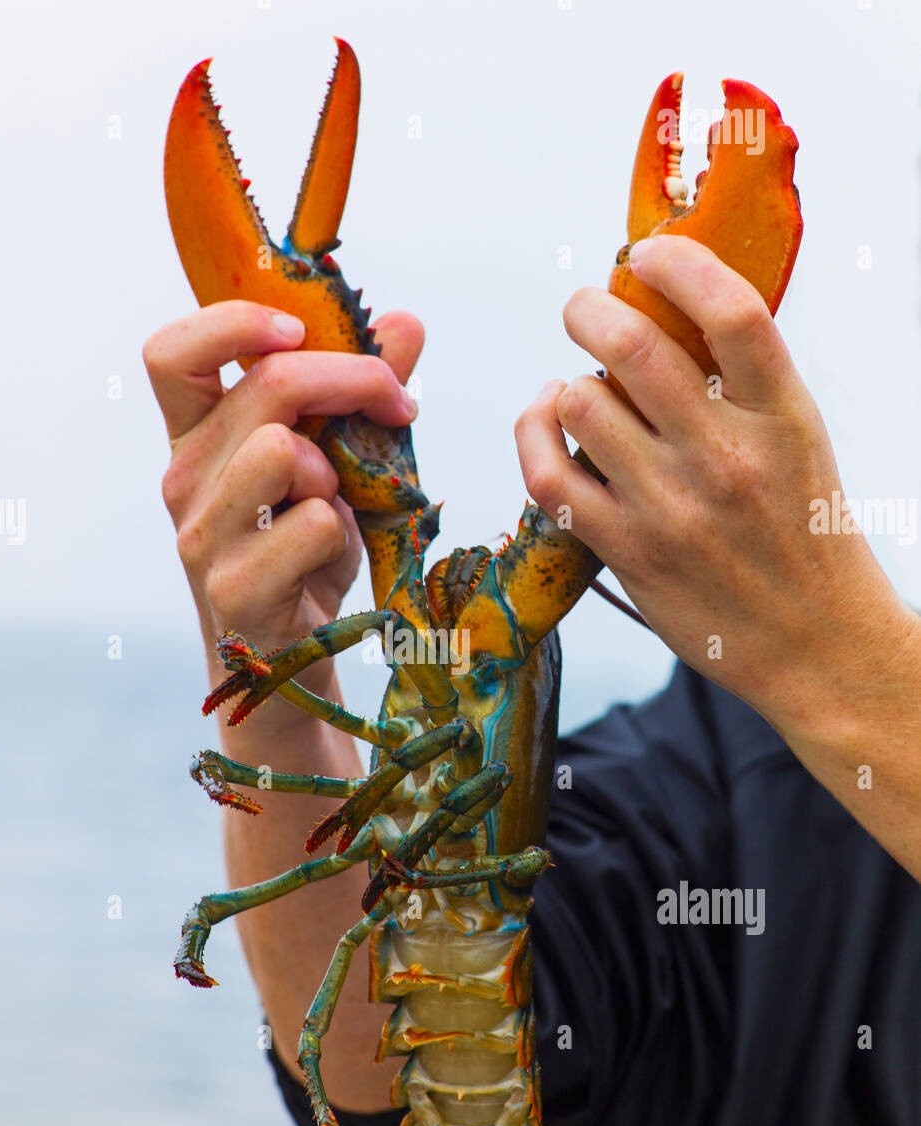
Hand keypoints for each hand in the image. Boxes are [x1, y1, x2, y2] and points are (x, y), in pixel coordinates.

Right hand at [143, 301, 422, 702]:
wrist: (290, 665)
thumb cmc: (307, 557)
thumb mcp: (336, 467)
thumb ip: (360, 397)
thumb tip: (405, 323)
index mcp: (197, 440)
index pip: (171, 354)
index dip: (234, 324)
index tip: (298, 333)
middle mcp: (185, 481)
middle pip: (267, 386)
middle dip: (355, 381)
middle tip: (400, 408)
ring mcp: (202, 538)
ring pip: (282, 452)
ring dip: (336, 472)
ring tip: (337, 505)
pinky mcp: (234, 590)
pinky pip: (313, 525)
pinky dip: (343, 534)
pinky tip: (331, 558)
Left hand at [515, 236, 909, 728]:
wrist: (818, 645)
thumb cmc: (806, 537)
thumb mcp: (799, 443)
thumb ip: (742, 386)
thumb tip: (668, 318)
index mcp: (781, 416)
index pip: (730, 311)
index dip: (678, 263)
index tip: (647, 254)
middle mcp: (725, 455)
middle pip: (633, 347)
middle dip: (590, 309)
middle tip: (584, 307)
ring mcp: (671, 507)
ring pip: (580, 404)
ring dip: (566, 384)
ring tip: (574, 390)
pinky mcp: (628, 552)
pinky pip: (550, 476)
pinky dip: (534, 435)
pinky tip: (545, 423)